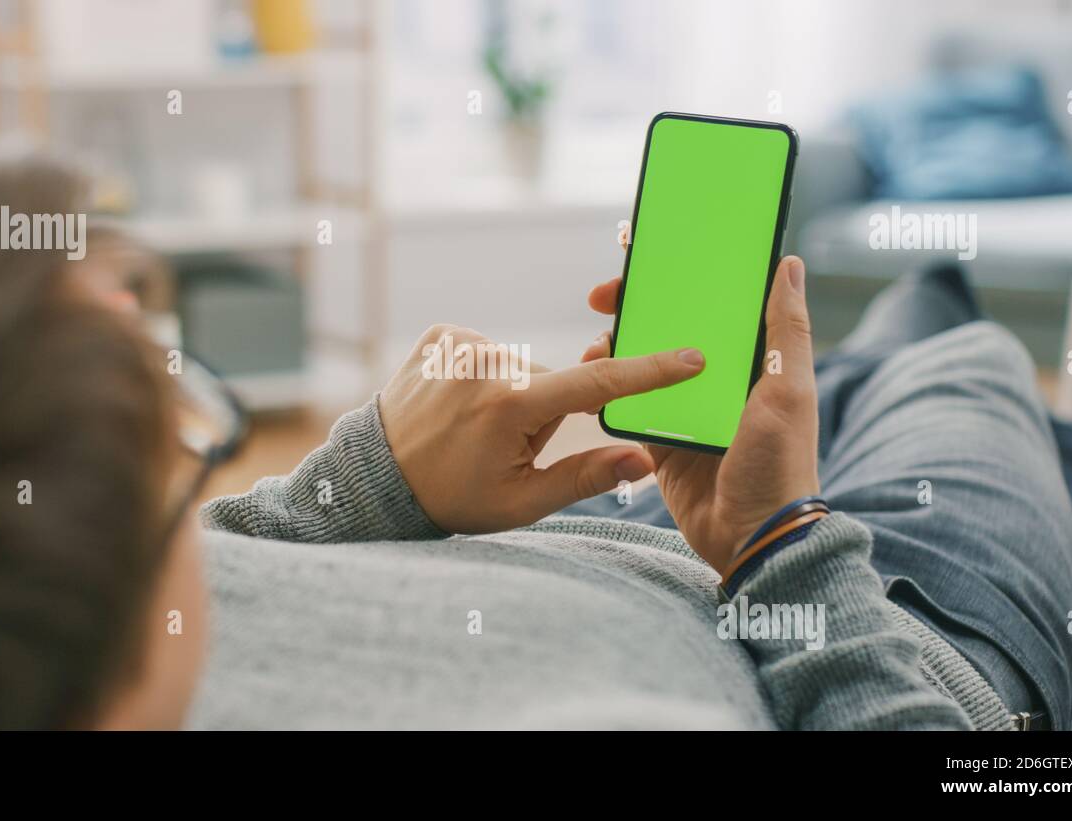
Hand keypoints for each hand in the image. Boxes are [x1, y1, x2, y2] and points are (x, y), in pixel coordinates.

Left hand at [378, 324, 706, 533]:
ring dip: (515, 395)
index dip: (650, 371)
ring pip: (523, 367)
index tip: (692, 356)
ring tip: (474, 428)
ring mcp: (460, 343)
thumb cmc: (453, 497)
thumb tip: (645, 460)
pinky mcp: (442, 334)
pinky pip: (490, 353)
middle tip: (504, 449)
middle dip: (546, 412)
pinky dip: (486, 377)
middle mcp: (488, 363)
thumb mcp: (521, 501)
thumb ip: (586, 477)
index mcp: (511, 405)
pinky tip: (457, 405)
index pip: (598, 384)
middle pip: (555, 381)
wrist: (378, 477)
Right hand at [581, 255, 820, 573]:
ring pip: (642, 361)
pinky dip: (607, 388)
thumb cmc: (781, 464)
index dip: (684, 273)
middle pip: (670, 325)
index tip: (649, 251)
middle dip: (635, 303)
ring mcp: (685, 407)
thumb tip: (788, 264)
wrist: (752, 538)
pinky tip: (589, 377)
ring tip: (594, 343)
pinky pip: (628, 404)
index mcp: (750, 359)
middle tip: (602, 295)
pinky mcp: (660, 438)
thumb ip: (787, 330)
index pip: (714, 301)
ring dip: (615, 345)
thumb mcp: (789, 390)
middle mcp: (716, 377)